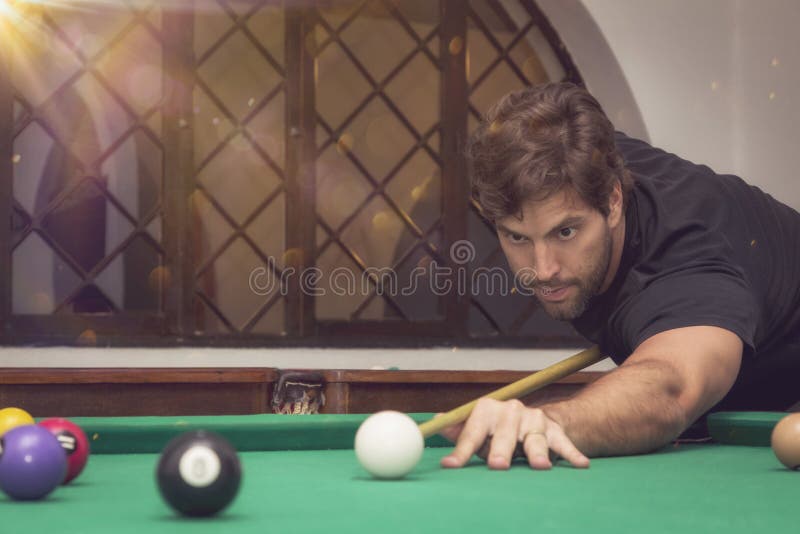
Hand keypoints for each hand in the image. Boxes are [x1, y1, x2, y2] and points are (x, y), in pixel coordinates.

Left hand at [438, 398, 589, 469]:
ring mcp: (535, 420)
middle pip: (505, 434)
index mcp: (487, 409)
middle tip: (497, 465)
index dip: (461, 449)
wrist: (528, 419)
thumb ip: (456, 428)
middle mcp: (511, 411)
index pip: (472, 432)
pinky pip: (564, 443)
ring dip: (537, 452)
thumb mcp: (475, 426)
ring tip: (539, 465)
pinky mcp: (554, 430)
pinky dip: (572, 454)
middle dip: (501, 450)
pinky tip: (581, 464)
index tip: (451, 465)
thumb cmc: (495, 429)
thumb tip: (433, 424)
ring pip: (535, 439)